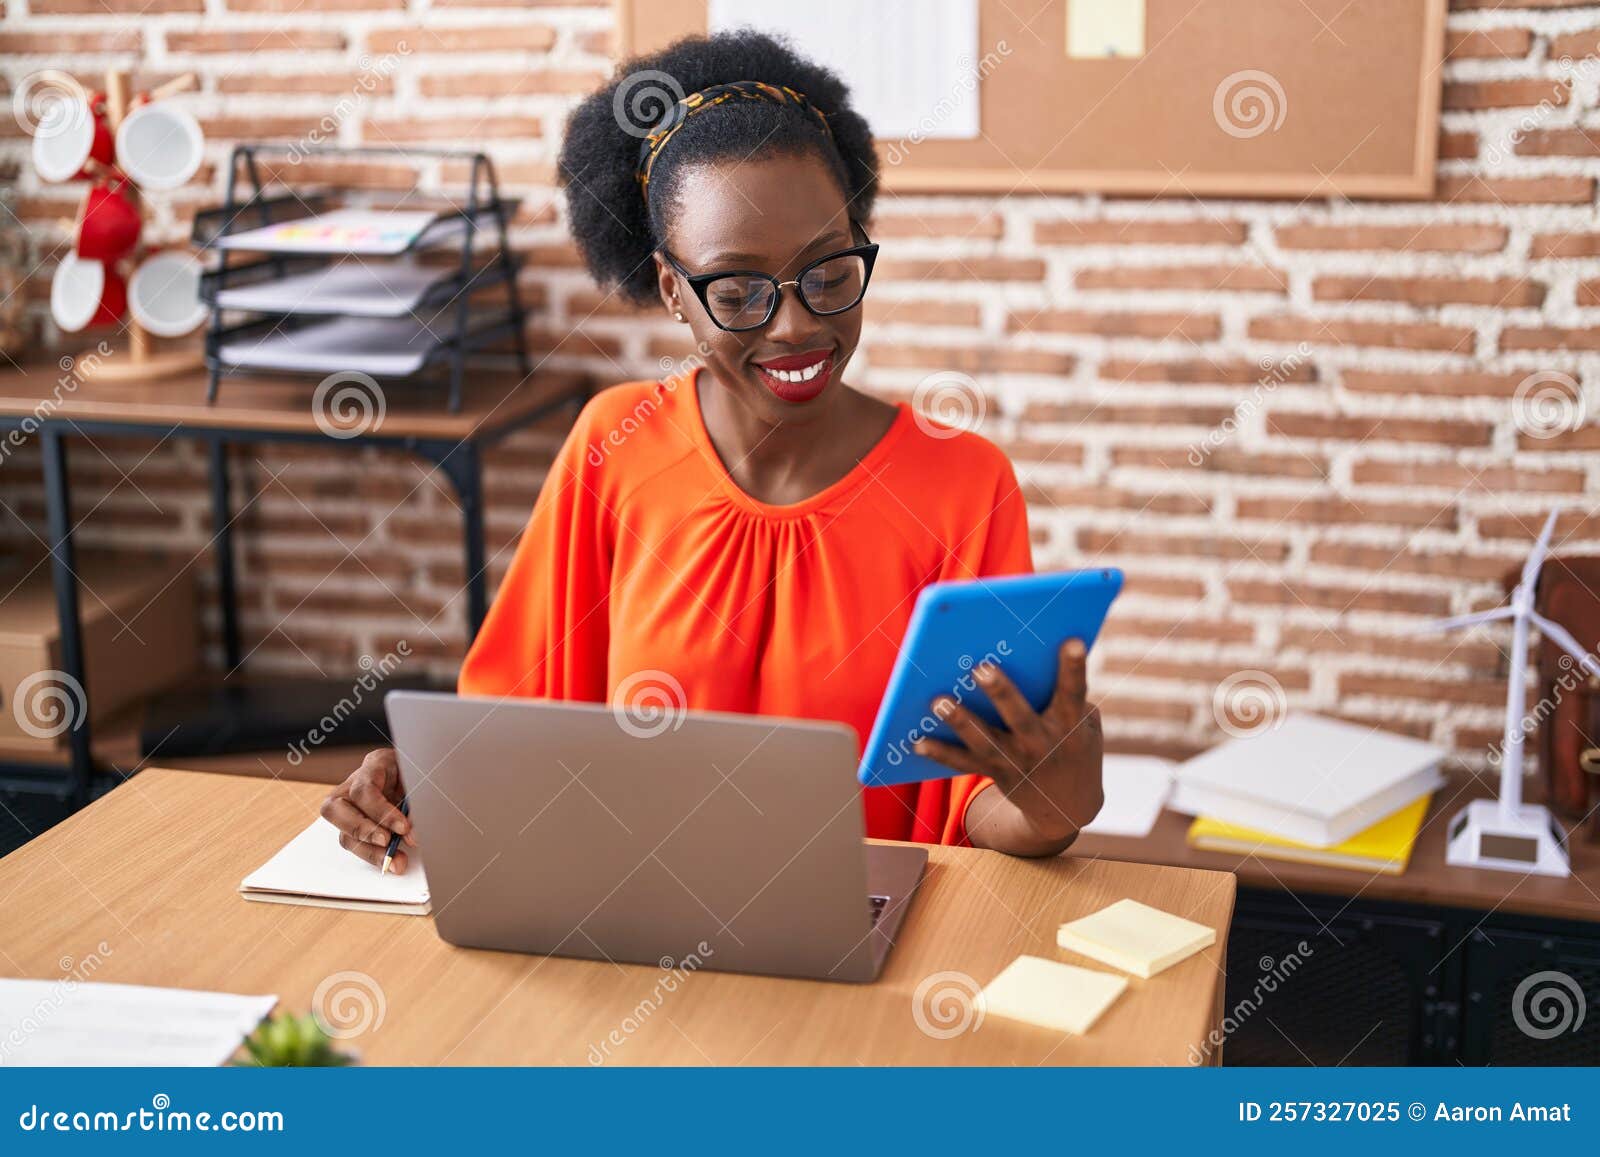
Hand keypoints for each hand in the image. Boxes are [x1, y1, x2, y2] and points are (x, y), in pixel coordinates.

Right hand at [320, 748, 414, 872]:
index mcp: (374, 765)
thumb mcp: (421, 782)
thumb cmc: (420, 774)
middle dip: (362, 830)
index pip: (363, 790)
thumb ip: (415, 806)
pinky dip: (372, 855)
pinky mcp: (353, 825)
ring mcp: (349, 805)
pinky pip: (354, 842)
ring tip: (396, 862)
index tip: (403, 827)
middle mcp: (353, 784)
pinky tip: (390, 861)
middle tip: (387, 843)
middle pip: (335, 809)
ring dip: (369, 851)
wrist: (421, 772)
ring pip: (344, 832)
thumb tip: (411, 836)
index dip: (381, 812)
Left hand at [913, 638, 1103, 853]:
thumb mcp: (1082, 724)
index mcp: (1070, 725)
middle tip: (981, 668)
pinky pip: (964, 763)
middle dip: (1001, 692)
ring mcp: (1019, 761)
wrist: (1068, 806)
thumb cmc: (1073, 745)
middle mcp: (1043, 744)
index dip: (1074, 667)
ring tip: (938, 702)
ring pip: (985, 741)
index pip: (1074, 693)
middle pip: (1020, 717)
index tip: (1072, 641)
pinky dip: (940, 752)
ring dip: (961, 721)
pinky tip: (917, 741)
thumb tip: (1024, 656)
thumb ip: (1061, 696)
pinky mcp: (998, 774)